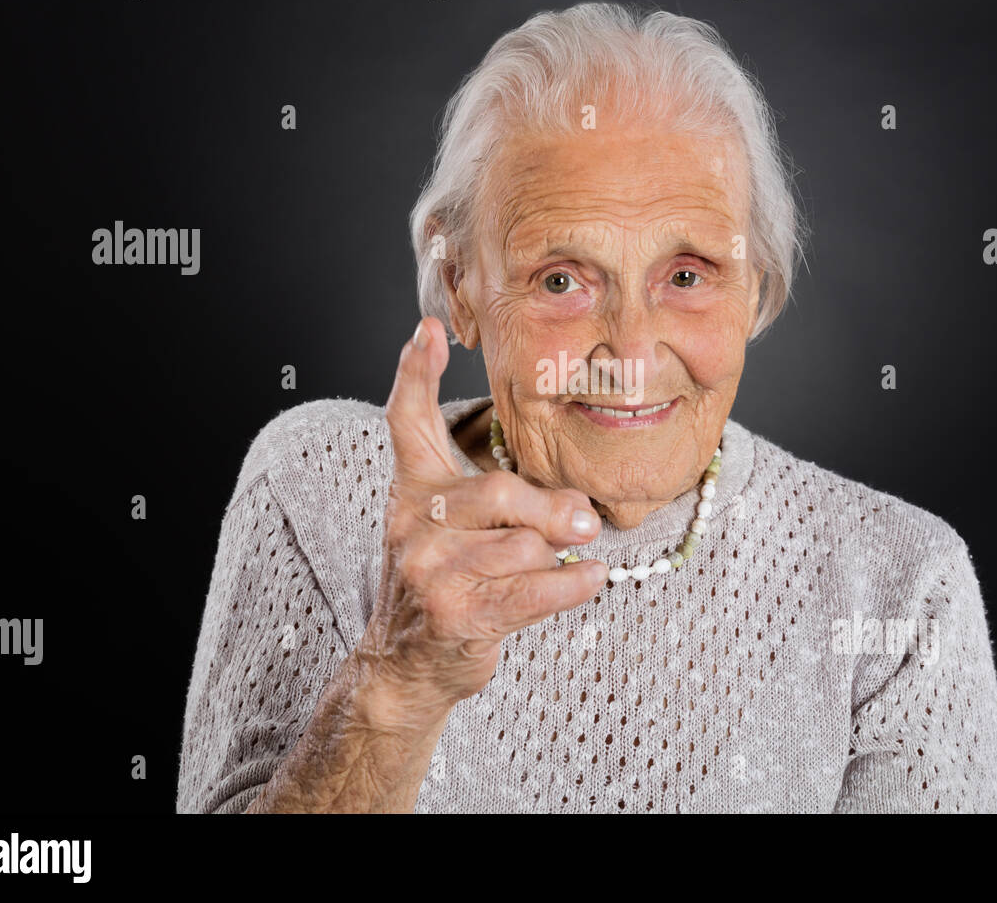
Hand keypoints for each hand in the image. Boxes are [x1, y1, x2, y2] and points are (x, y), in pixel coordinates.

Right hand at [358, 316, 607, 728]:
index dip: (414, 374)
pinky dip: (572, 585)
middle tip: (583, 521)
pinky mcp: (456, 615)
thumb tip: (576, 503)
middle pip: (498, 494)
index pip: (406, 422)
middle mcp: (413, 524)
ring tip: (558, 565)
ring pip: (523, 546)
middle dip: (550, 509)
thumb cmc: (444, 584)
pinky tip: (590, 580)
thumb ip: (497, 496)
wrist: (406, 664)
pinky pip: (534, 590)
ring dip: (555, 558)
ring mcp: (430, 572)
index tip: (426, 332)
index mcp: (412, 491)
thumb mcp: (449, 527)